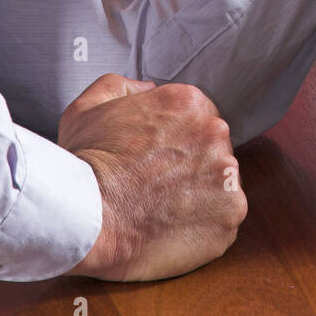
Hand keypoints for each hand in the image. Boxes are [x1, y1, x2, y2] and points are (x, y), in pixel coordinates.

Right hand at [59, 74, 245, 281]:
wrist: (86, 222)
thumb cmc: (84, 168)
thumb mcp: (89, 108)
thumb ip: (122, 87)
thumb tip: (147, 89)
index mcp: (188, 102)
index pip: (196, 117)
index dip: (176, 141)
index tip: (156, 161)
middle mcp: (215, 131)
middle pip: (212, 148)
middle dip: (191, 166)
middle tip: (158, 187)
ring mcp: (227, 173)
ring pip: (220, 183)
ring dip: (200, 194)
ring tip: (164, 210)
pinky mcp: (231, 212)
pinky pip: (225, 217)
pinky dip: (205, 225)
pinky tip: (174, 228)